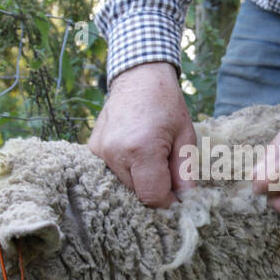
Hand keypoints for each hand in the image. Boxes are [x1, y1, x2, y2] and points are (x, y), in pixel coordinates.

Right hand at [88, 62, 196, 207]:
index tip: (178, 198)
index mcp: (142, 150)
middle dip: (155, 189)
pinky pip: (112, 173)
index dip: (168, 202)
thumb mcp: (185, 137)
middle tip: (168, 170)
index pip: (152, 197)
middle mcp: (116, 154)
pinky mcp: (93, 149)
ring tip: (151, 156)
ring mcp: (100, 152)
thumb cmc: (166, 104)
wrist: (139, 76)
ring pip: (124, 185)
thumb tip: (186, 201)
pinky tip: (136, 152)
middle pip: (138, 193)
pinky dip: (127, 170)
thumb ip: (184, 173)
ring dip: (140, 180)